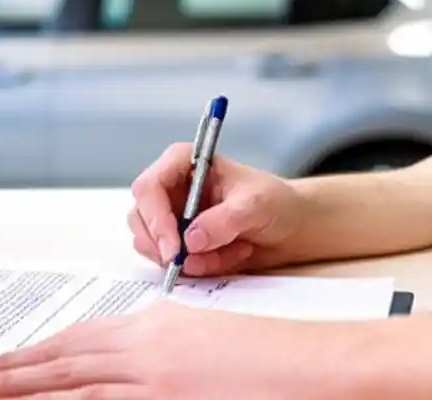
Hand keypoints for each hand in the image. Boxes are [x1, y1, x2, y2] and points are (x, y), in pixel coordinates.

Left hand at [0, 301, 352, 398]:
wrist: (320, 364)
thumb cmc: (272, 360)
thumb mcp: (202, 347)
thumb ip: (156, 361)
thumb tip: (116, 376)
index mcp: (155, 327)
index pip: (79, 340)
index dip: (36, 353)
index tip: (2, 363)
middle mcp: (148, 346)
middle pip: (63, 358)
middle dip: (11, 371)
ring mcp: (156, 379)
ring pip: (72, 383)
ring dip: (22, 391)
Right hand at [128, 143, 305, 276]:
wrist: (291, 228)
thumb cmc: (275, 203)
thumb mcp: (256, 205)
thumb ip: (224, 220)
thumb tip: (190, 240)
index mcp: (184, 163)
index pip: (150, 186)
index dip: (155, 217)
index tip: (173, 247)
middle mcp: (171, 189)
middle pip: (140, 217)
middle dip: (162, 244)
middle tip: (185, 263)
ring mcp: (171, 217)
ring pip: (150, 243)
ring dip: (188, 258)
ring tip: (229, 251)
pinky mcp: (179, 243)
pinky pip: (171, 263)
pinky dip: (199, 267)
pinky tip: (228, 257)